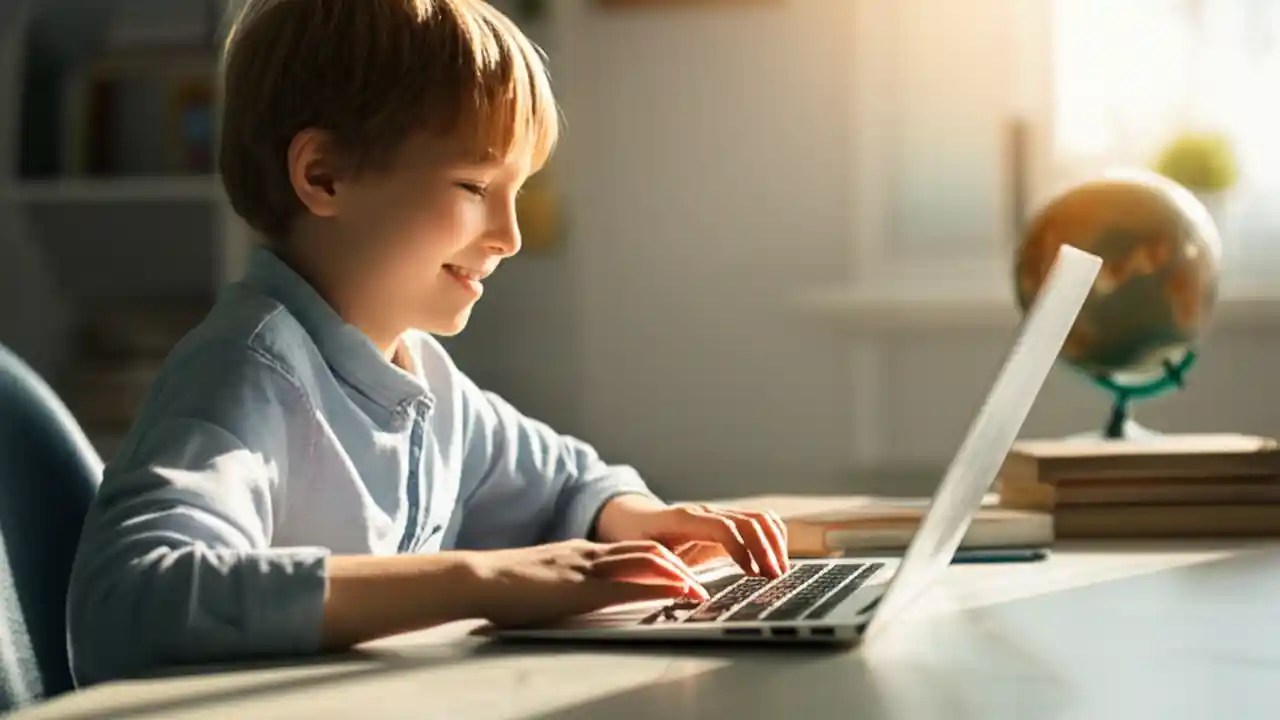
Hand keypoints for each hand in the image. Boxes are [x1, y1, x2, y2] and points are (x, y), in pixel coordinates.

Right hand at [468, 539, 711, 627]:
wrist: (478, 578)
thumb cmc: (501, 588)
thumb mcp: (543, 582)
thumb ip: (563, 585)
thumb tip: (572, 598)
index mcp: (579, 553)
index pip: (630, 550)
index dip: (661, 560)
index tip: (681, 572)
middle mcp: (589, 553)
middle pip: (648, 550)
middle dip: (679, 564)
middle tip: (701, 579)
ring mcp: (587, 566)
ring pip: (646, 560)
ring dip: (678, 573)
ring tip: (698, 589)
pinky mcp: (582, 586)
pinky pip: (630, 583)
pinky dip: (659, 586)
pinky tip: (677, 593)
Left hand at [595, 495, 790, 578]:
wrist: (634, 520)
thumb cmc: (638, 540)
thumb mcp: (646, 557)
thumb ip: (667, 571)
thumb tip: (695, 592)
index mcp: (685, 519)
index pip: (725, 527)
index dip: (743, 549)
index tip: (753, 574)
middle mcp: (706, 512)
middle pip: (749, 521)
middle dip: (767, 549)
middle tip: (775, 578)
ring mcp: (719, 514)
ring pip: (760, 518)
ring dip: (775, 543)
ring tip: (779, 572)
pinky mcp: (728, 522)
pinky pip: (759, 522)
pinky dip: (773, 538)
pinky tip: (774, 560)